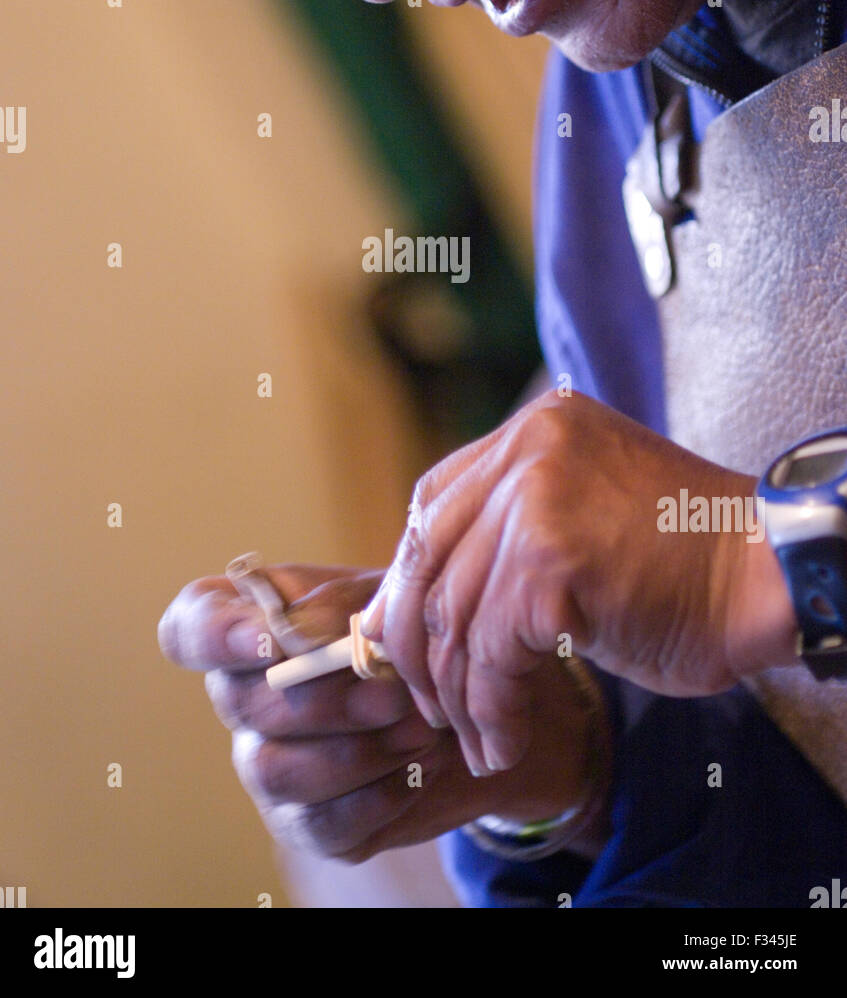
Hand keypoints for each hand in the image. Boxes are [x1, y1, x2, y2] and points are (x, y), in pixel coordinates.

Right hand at [158, 563, 604, 862]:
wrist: (472, 697)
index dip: (217, 636)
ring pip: (276, 770)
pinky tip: (420, 768)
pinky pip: (323, 824)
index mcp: (249, 623)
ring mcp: (268, 763)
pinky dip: (378, 796)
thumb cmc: (413, 628)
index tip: (270, 637)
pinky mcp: (308, 821)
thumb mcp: (387, 593)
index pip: (190, 629)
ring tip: (422, 727)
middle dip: (325, 696)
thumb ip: (342, 602)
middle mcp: (242, 695)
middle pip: (241, 703)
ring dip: (356, 750)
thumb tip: (302, 629)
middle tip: (396, 688)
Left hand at [360, 390, 798, 776]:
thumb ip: (510, 533)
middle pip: (428, 558)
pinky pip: (490, 653)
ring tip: (474, 740)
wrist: (765, 575)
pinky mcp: (548, 560)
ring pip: (454, 615)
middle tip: (428, 706)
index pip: (432, 506)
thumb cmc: (682, 562)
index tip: (406, 640)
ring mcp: (534, 499)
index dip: (410, 579)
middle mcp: (526, 450)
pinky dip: (491, 710)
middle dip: (416, 644)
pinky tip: (501, 743)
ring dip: (459, 695)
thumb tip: (423, 601)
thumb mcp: (583, 517)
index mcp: (534, 428)